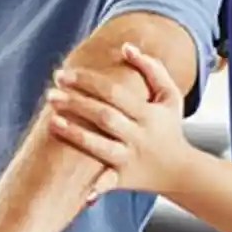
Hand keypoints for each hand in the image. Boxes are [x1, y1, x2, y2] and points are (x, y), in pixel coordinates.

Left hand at [46, 43, 194, 195]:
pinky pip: (106, 182)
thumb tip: (126, 47)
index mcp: (149, 114)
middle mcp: (139, 136)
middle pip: (104, 117)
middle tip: (50, 93)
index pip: (114, 92)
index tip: (63, 74)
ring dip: (74, 134)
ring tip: (51, 120)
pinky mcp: (123, 179)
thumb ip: (152, 68)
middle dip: (75, 104)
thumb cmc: (169, 128)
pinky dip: (92, 185)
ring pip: (100, 147)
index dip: (87, 81)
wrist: (181, 172)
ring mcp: (130, 159)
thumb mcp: (169, 96)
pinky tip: (69, 181)